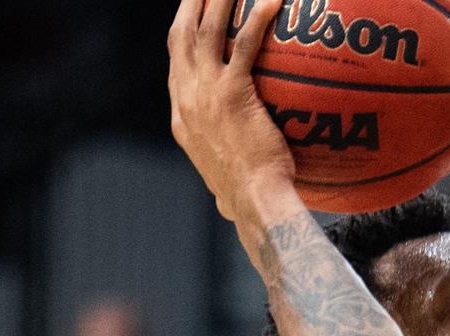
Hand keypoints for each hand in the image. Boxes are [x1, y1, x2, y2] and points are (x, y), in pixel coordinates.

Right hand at [168, 0, 294, 221]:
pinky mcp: (233, 92)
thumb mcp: (225, 185)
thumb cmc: (248, 200)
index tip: (189, 16)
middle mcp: (187, 99)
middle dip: (190, 5)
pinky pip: (245, 44)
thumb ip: (225, 174)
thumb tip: (227, 200)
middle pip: (182, 36)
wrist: (252, 202)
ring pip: (207, 30)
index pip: (177, 66)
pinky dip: (256, 18)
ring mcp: (206, 93)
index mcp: (182, 117)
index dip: (182, 36)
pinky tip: (272, 1)